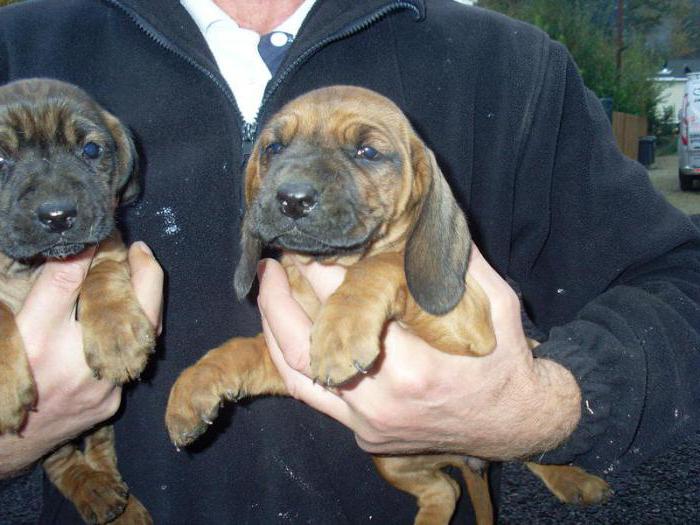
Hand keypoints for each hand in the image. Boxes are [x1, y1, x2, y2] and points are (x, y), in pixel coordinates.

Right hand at [0, 241, 162, 477]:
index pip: (66, 285)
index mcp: (34, 343)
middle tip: (139, 249)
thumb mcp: (9, 330)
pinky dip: (135, 332)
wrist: (2, 444)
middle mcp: (70, 368)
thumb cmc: (3, 377)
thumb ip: (41, 292)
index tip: (100, 233)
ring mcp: (97, 389)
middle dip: (144, 274)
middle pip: (123, 310)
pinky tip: (132, 313)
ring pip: (139, 336)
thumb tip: (71, 253)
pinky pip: (133, 359)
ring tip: (141, 272)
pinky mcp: (110, 404)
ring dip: (146, 301)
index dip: (85, 252)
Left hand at [257, 246, 580, 459]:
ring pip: (297, 373)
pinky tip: (282, 332)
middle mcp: (380, 401)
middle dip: (283, 294)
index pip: (348, 305)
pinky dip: (291, 361)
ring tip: (267, 288)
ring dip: (274, 326)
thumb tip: (419, 219)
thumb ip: (452, 262)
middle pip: (308, 339)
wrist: (515, 424)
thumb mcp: (495, 302)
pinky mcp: (364, 435)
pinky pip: (311, 396)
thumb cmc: (506, 360)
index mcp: (412, 368)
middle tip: (272, 261)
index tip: (307, 242)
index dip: (322, 269)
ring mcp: (368, 423)